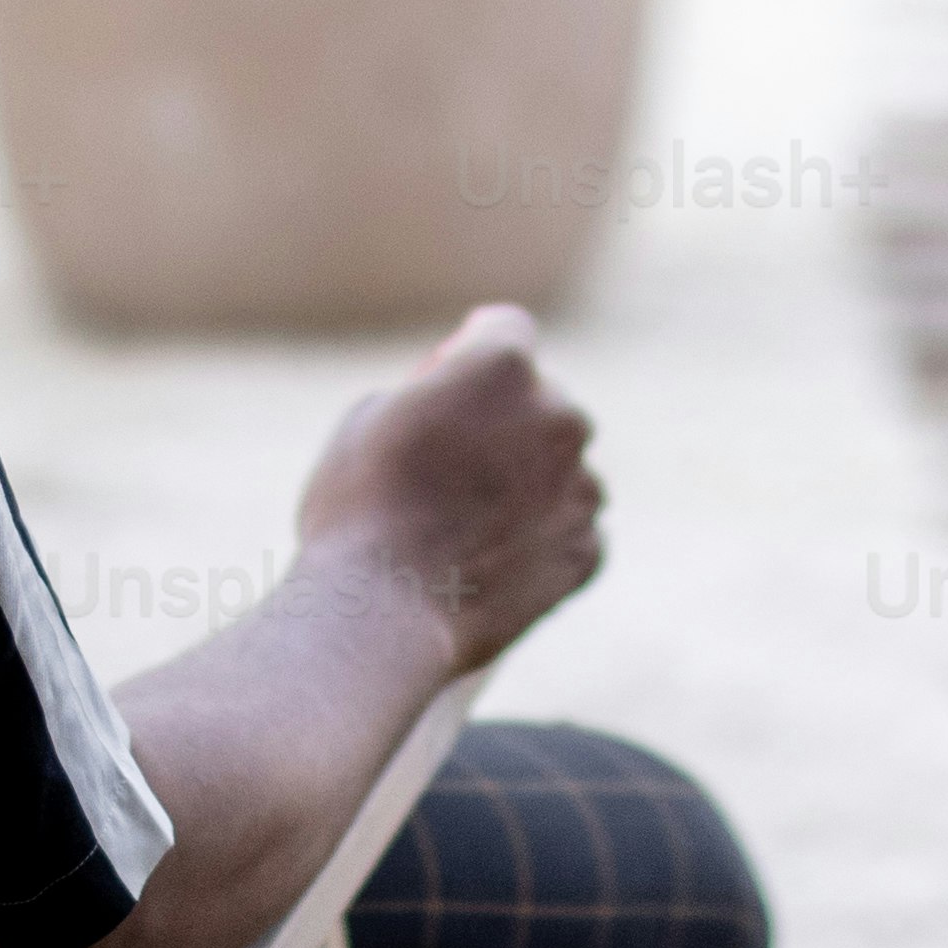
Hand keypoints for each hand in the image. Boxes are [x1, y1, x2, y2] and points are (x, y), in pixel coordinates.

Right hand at [289, 303, 601, 681]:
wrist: (382, 618)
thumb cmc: (358, 512)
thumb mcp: (368, 420)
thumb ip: (431, 396)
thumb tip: (457, 409)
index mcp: (502, 365)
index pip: (506, 329)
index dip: (470, 354)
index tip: (446, 383)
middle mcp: (560, 415)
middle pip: (542, 400)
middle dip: (507, 423)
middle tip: (449, 469)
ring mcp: (582, 486)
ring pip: (563, 468)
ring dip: (530, 484)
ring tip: (465, 528)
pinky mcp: (588, 550)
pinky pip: (572, 530)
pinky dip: (542, 542)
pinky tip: (492, 564)